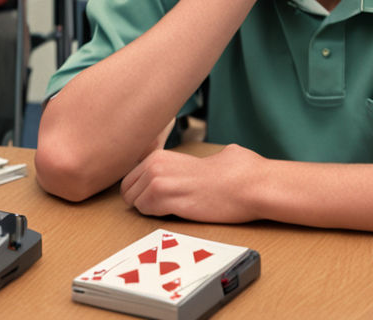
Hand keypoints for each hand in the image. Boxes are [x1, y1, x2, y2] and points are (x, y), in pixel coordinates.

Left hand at [121, 144, 264, 223]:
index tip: (157, 199)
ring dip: (151, 210)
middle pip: (128, 192)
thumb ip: (172, 168)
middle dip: (142, 202)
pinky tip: (178, 211)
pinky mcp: (164, 198)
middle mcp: (154, 165)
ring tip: (175, 207)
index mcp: (159, 156)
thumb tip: (171, 178)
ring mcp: (157, 180)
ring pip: (135, 203)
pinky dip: (158, 216)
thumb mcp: (191, 163)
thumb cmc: (228, 174)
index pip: (130, 180)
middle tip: (165, 206)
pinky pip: (145, 212)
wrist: (245, 184)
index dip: (142, 193)